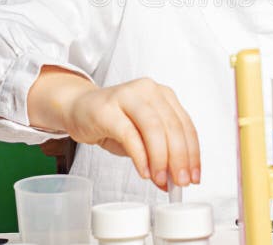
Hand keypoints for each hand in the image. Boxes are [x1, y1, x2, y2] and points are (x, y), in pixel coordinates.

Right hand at [28, 67, 199, 189]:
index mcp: (163, 95)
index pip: (185, 125)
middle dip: (179, 159)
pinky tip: (144, 172)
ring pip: (154, 128)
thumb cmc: (113, 122)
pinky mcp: (107, 109)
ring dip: (161, 159)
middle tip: (180, 182)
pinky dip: (140, 156)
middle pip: (172, 126)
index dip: (193, 153)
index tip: (194, 176)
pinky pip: (129, 134)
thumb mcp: (142, 135)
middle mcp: (148, 90)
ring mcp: (127, 96)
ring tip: (161, 180)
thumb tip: (174, 178)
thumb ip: (160, 151)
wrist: (78, 108)